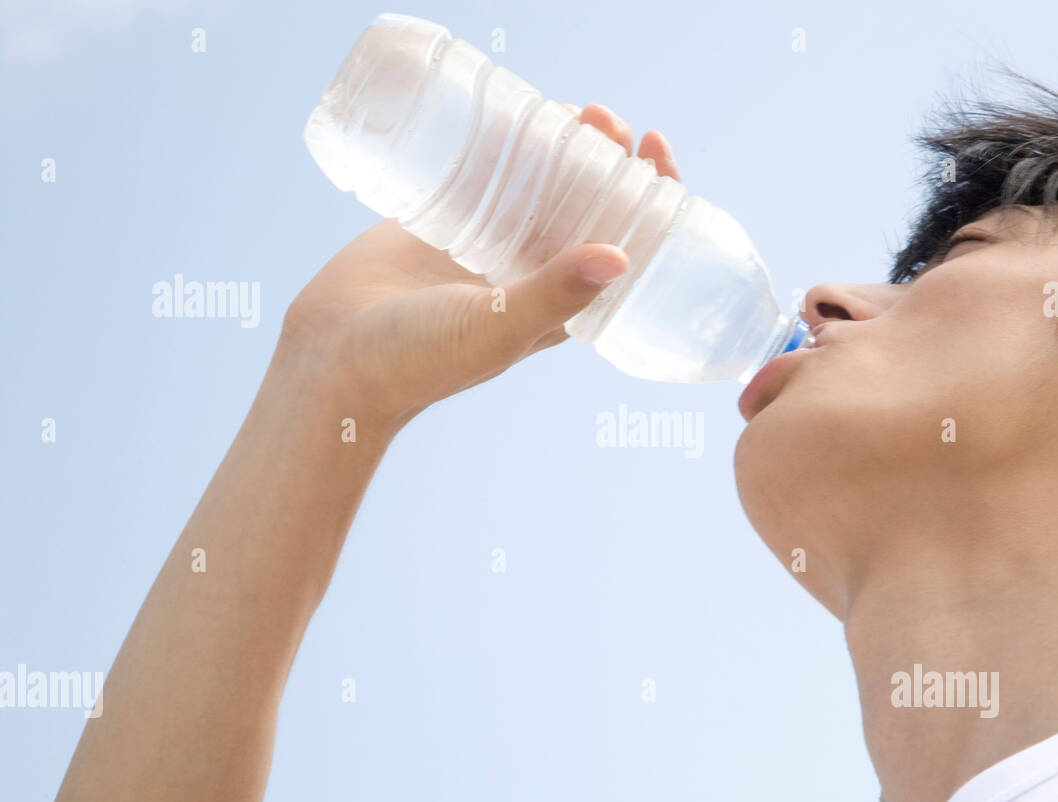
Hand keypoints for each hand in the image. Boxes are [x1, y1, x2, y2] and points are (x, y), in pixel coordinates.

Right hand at [279, 103, 682, 429]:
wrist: (330, 357)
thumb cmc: (418, 363)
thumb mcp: (494, 329)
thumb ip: (552, 295)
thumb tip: (622, 256)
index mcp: (560, 306)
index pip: (628, 247)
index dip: (654, 203)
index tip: (655, 156)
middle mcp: (532, 273)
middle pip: (592, 206)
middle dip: (611, 160)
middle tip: (604, 121)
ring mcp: (491, 245)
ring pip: (545, 184)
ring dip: (567, 146)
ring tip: (574, 109)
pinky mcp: (447, 220)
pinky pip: (490, 174)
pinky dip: (510, 145)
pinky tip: (519, 114)